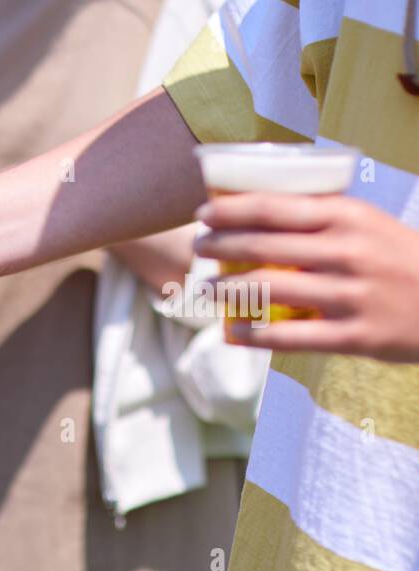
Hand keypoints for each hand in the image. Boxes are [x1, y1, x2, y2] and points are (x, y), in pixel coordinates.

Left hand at [197, 194, 418, 361]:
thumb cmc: (401, 259)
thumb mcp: (369, 224)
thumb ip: (322, 218)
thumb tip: (259, 208)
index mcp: (349, 217)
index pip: (275, 208)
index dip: (231, 210)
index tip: (203, 212)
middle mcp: (347, 253)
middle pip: (264, 245)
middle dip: (220, 246)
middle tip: (197, 247)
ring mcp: (350, 296)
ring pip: (270, 290)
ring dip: (228, 290)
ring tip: (206, 290)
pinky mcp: (354, 336)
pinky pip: (291, 337)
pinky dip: (255, 334)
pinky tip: (233, 332)